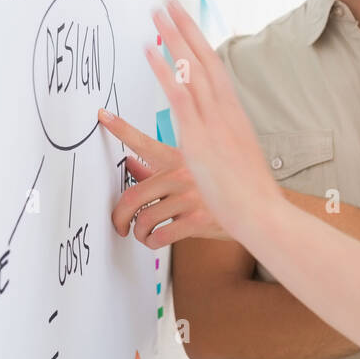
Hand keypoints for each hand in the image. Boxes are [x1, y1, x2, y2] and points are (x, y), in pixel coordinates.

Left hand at [98, 108, 229, 247]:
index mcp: (180, 158)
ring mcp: (190, 197)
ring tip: (143, 234)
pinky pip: (161, 235)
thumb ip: (158, 170)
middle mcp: (183, 174)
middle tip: (118, 225)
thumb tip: (129, 164)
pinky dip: (152, 242)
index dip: (120, 128)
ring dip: (138, 232)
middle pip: (132, 197)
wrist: (257, 208)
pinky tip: (157, 241)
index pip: (143, 142)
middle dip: (118, 216)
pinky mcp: (198, 220)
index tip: (102, 116)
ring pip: (144, 219)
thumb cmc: (221, 190)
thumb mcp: (193, 172)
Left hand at [143, 0, 283, 246]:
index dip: (199, 42)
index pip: (215, 68)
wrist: (259, 212)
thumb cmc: (248, 195)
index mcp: (234, 114)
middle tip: (168, 2)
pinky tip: (150, 50)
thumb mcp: (234, 161)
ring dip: (173, 38)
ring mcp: (214, 121)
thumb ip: (218, 145)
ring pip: (192, 69)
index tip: (186, 20)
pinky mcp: (200, 135)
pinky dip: (165, 69)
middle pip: (204, 59)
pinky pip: (180, 94)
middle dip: (186, 28)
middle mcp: (225, 110)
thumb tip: (205, 142)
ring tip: (155, 15)